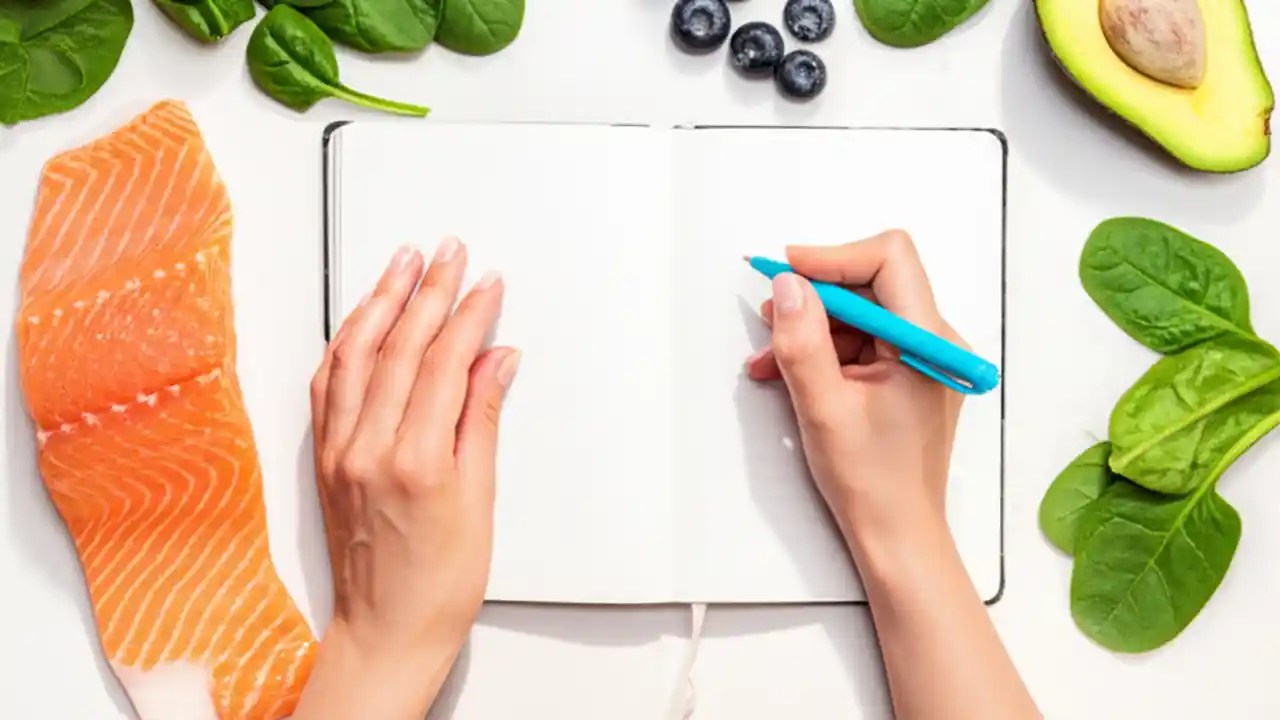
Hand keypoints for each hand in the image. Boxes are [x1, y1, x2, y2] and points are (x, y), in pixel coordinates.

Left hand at [295, 237, 519, 719]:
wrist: (388, 631)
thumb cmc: (438, 584)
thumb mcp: (479, 500)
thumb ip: (481, 420)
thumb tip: (494, 362)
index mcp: (415, 460)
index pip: (442, 363)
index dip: (467, 315)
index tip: (486, 284)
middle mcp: (367, 449)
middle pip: (398, 347)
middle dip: (428, 291)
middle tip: (448, 253)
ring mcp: (338, 451)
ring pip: (354, 355)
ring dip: (380, 302)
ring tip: (401, 264)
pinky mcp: (323, 458)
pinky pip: (328, 383)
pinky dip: (345, 343)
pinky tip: (358, 320)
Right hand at [746, 230, 964, 549]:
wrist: (898, 534)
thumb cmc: (873, 482)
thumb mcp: (823, 408)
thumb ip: (802, 342)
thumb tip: (787, 286)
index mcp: (928, 343)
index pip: (890, 260)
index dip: (834, 257)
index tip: (789, 272)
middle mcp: (935, 343)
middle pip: (873, 283)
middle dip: (816, 294)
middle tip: (770, 312)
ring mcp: (922, 359)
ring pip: (862, 313)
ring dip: (813, 327)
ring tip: (770, 357)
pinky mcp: (907, 375)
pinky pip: (863, 342)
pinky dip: (825, 350)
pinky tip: (787, 372)